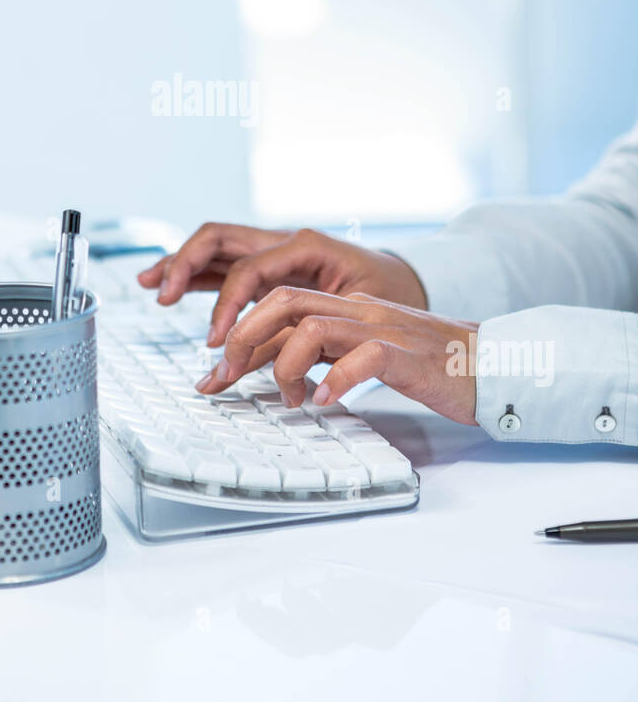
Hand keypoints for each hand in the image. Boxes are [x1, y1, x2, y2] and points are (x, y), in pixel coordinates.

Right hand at [137, 222, 426, 346]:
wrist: (409, 282)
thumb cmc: (389, 295)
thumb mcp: (352, 315)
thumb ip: (303, 337)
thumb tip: (262, 367)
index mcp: (305, 245)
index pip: (248, 268)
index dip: (227, 306)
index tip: (218, 342)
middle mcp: (283, 242)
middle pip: (219, 238)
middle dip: (184, 263)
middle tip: (162, 294)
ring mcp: (273, 253)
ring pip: (215, 247)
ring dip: (180, 263)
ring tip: (149, 284)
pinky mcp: (269, 269)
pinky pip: (224, 265)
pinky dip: (196, 274)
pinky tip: (170, 286)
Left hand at [195, 286, 479, 425]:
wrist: (491, 363)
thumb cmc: (427, 365)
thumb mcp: (362, 354)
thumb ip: (323, 355)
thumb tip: (275, 375)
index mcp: (346, 308)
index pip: (278, 307)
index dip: (237, 337)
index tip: (211, 375)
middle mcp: (358, 311)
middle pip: (285, 300)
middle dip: (244, 336)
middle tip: (225, 375)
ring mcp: (382, 329)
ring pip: (314, 324)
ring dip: (286, 364)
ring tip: (289, 399)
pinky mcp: (407, 354)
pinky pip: (364, 358)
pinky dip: (338, 379)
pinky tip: (326, 402)